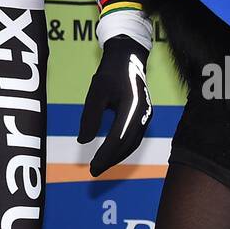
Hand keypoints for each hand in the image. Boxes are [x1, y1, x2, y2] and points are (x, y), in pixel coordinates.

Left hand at [77, 38, 152, 176]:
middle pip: (127, 145)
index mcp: (131, 107)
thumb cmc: (111, 72)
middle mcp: (143, 114)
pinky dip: (123, 148)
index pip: (117, 139)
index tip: (92, 168)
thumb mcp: (96, 92)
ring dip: (117, 156)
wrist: (128, 57)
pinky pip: (134, 137)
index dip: (105, 156)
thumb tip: (83, 141)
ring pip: (132, 143)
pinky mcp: (145, 116)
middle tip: (94, 171)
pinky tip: (112, 153)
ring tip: (101, 165)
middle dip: (110, 160)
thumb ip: (90, 117)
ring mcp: (146, 116)